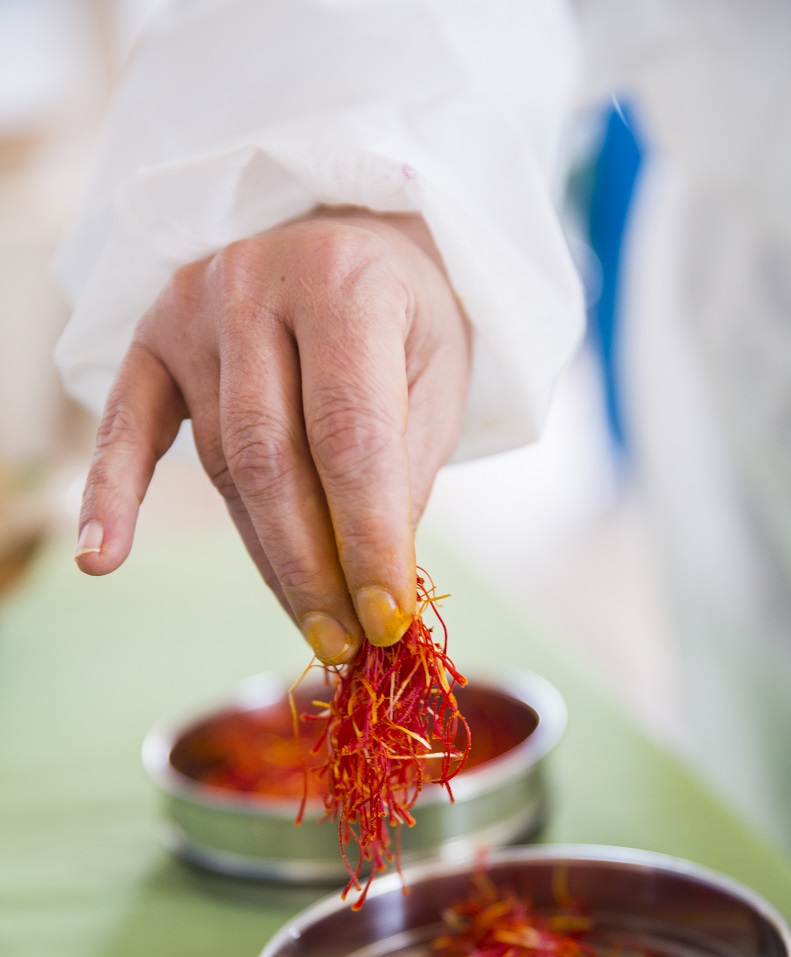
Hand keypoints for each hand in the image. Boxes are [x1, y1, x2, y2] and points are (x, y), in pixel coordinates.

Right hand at [74, 209, 470, 660]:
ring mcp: (192, 306)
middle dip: (310, 567)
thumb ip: (402, 472)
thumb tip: (368, 584)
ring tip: (310, 618)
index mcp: (345, 283)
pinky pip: (123, 429)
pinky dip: (109, 497)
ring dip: (267, 554)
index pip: (349, 438)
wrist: (353, 228)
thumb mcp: (436, 379)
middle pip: (271, 460)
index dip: (367, 539)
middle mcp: (255, 282)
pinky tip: (100, 560)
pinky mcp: (152, 334)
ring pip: (224, 465)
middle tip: (343, 640)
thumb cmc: (405, 313)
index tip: (387, 619)